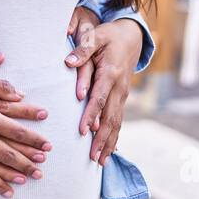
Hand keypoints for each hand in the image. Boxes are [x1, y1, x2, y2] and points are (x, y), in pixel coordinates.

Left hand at [64, 9, 141, 165]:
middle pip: (111, 117)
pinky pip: (119, 120)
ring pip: (117, 123)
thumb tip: (67, 62)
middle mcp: (120, 87)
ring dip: (109, 143)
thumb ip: (82, 49)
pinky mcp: (122, 98)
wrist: (131, 37)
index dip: (91, 115)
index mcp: (111, 73)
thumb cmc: (109, 36)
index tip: (83, 131)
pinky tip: (109, 152)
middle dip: (102, 139)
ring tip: (100, 162)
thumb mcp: (95, 36)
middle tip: (92, 158)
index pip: (100, 98)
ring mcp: (123, 94)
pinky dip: (115, 137)